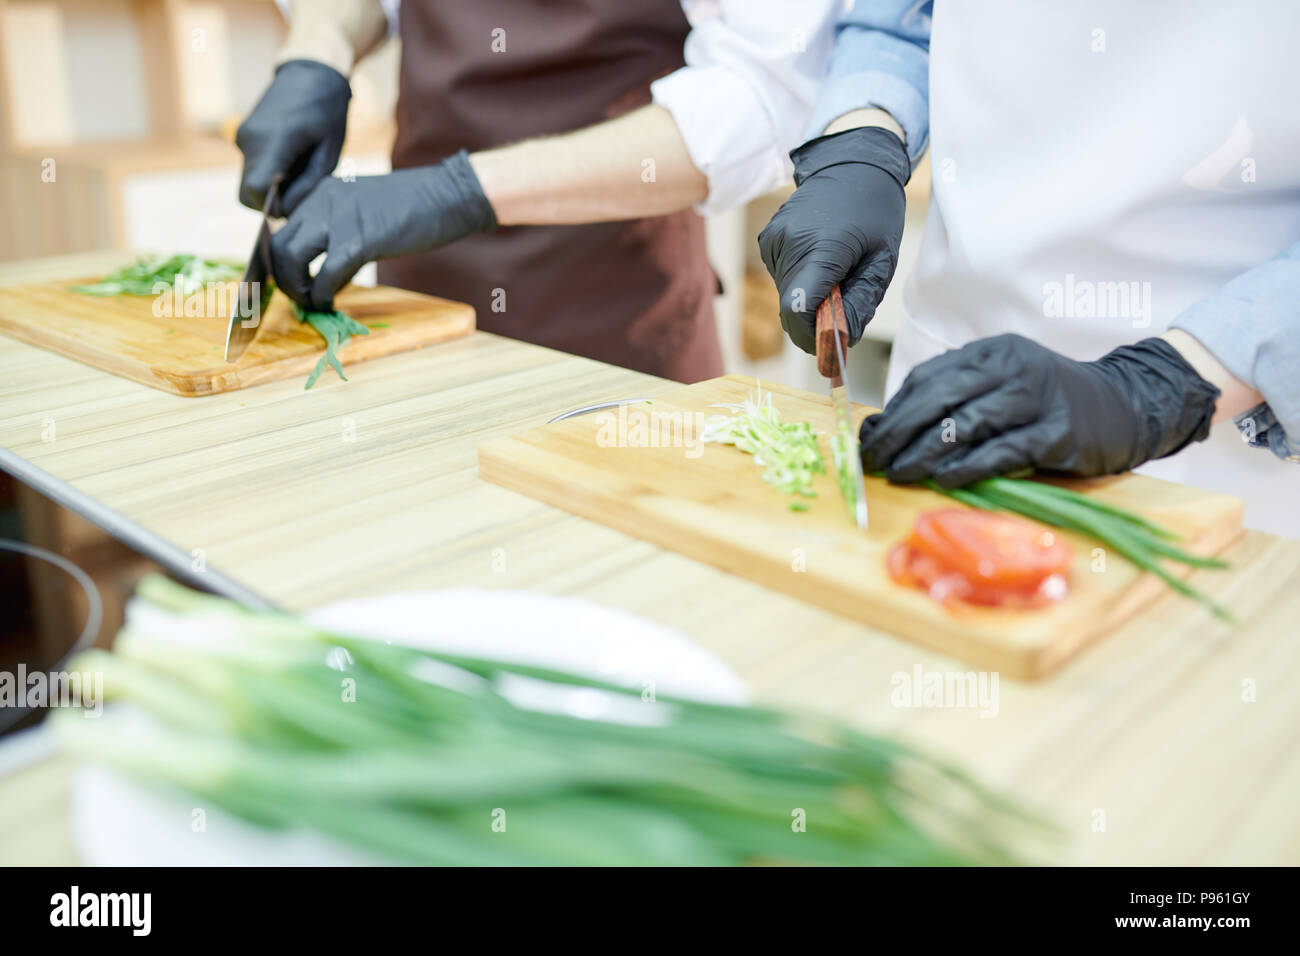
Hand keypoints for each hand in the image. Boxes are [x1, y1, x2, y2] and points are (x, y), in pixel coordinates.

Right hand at [236, 60, 350, 216]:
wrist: (311, 72)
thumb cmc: (328, 112)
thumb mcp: (330, 152)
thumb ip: (308, 185)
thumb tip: (286, 212)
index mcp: (275, 140)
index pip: (255, 190)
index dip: (273, 206)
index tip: (295, 200)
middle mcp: (251, 139)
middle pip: (247, 193)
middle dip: (271, 201)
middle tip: (300, 186)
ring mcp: (242, 136)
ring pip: (247, 183)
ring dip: (270, 187)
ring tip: (298, 168)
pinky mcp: (242, 136)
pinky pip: (250, 168)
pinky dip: (267, 173)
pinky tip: (290, 158)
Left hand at [268, 151, 496, 310]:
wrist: (451, 195)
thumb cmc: (418, 208)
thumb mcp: (367, 214)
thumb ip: (342, 237)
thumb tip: (327, 278)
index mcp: (323, 193)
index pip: (282, 229)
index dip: (284, 263)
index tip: (300, 283)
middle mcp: (322, 200)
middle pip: (278, 245)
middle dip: (284, 279)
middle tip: (303, 298)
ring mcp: (338, 219)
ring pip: (290, 259)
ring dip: (297, 290)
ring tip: (314, 304)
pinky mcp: (358, 240)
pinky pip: (325, 275)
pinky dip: (322, 296)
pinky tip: (331, 304)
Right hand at [758, 126, 908, 353]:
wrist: (851, 163)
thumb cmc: (874, 210)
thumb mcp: (882, 261)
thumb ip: (860, 304)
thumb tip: (841, 340)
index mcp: (821, 248)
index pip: (798, 310)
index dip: (811, 338)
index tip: (830, 348)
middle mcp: (789, 244)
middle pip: (791, 307)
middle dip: (816, 318)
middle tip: (844, 304)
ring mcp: (773, 241)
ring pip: (786, 294)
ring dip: (809, 296)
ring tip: (836, 270)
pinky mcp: (767, 240)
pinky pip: (782, 277)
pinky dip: (801, 279)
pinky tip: (821, 256)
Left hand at [861, 334, 1220, 487]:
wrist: (1127, 405)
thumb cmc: (1049, 402)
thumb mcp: (1001, 386)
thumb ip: (952, 401)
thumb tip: (884, 429)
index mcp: (993, 352)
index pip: (929, 377)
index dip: (894, 409)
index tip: (869, 438)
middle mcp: (1012, 369)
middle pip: (940, 398)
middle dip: (898, 431)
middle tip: (872, 460)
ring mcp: (1036, 399)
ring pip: (966, 424)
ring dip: (924, 453)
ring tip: (897, 474)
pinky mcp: (1057, 433)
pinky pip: (1002, 451)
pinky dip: (968, 466)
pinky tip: (944, 479)